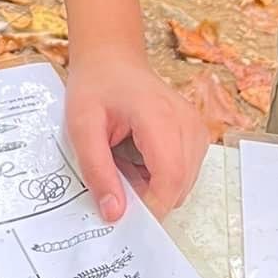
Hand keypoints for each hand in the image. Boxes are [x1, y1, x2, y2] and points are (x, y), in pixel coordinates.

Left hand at [65, 53, 209, 222]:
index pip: (170, 176)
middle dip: (149, 197)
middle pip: (180, 185)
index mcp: (159, 116)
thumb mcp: (81, 128)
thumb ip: (97, 171)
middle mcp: (187, 122)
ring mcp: (196, 127)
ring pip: (184, 183)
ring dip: (155, 186)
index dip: (152, 205)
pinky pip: (185, 172)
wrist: (112, 59)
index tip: (125, 217)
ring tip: (125, 162)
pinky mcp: (196, 134)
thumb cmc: (96, 86)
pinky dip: (162, 176)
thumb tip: (115, 214)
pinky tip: (139, 158)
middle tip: (115, 181)